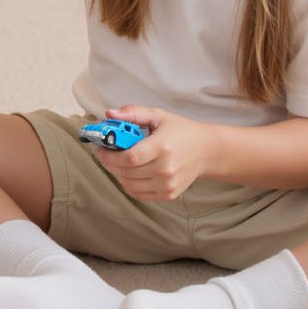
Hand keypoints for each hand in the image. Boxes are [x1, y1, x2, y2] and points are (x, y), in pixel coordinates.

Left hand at [92, 105, 215, 202]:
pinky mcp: (168, 195)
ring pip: (129, 185)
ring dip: (118, 174)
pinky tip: (130, 172)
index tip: (101, 149)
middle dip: (110, 163)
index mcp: (162, 147)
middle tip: (106, 154)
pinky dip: (128, 184)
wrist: (206, 151)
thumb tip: (109, 114)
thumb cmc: (181, 131)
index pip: (129, 157)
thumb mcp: (158, 116)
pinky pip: (138, 194)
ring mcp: (168, 184)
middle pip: (126, 172)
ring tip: (118, 162)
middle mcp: (166, 169)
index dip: (110, 155)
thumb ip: (133, 114)